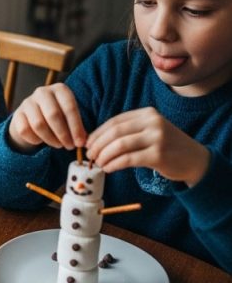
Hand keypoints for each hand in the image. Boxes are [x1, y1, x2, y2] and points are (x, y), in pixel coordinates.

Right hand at [8, 84, 86, 152]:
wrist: (33, 115)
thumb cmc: (58, 116)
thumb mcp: (69, 117)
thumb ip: (77, 127)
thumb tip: (82, 141)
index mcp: (60, 89)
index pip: (69, 107)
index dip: (76, 127)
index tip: (80, 143)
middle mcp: (42, 92)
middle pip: (53, 115)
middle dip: (63, 134)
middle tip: (69, 146)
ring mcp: (27, 102)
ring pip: (39, 125)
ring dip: (51, 139)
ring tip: (58, 145)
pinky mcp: (17, 114)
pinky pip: (25, 131)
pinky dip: (35, 140)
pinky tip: (41, 141)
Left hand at [86, 108, 210, 186]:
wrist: (194, 160)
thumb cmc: (167, 147)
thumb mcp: (150, 131)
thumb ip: (129, 132)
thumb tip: (96, 141)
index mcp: (148, 114)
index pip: (115, 121)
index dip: (98, 133)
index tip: (87, 144)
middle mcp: (153, 122)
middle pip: (115, 132)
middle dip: (98, 145)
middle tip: (90, 156)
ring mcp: (157, 138)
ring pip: (120, 145)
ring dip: (104, 156)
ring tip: (98, 164)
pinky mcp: (158, 155)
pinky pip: (128, 159)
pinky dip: (114, 164)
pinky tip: (108, 169)